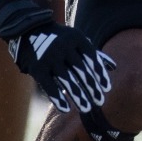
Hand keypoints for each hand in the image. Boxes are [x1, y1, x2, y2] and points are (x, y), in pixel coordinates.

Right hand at [0, 0, 114, 114]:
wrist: (28, 31)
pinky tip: (66, 109)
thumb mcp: (77, 40)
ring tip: (86, 108)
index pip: (92, 59)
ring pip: (66, 80)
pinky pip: (48, 85)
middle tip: (100, 102)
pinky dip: (57, 98)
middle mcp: (64, 46)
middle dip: (91, 88)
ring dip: (78, 96)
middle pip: (81, 71)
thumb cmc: (60, 39)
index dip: (100, 75)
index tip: (107, 89)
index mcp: (76, 38)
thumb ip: (93, 53)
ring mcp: (49, 56)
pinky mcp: (37, 67)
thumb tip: (113, 67)